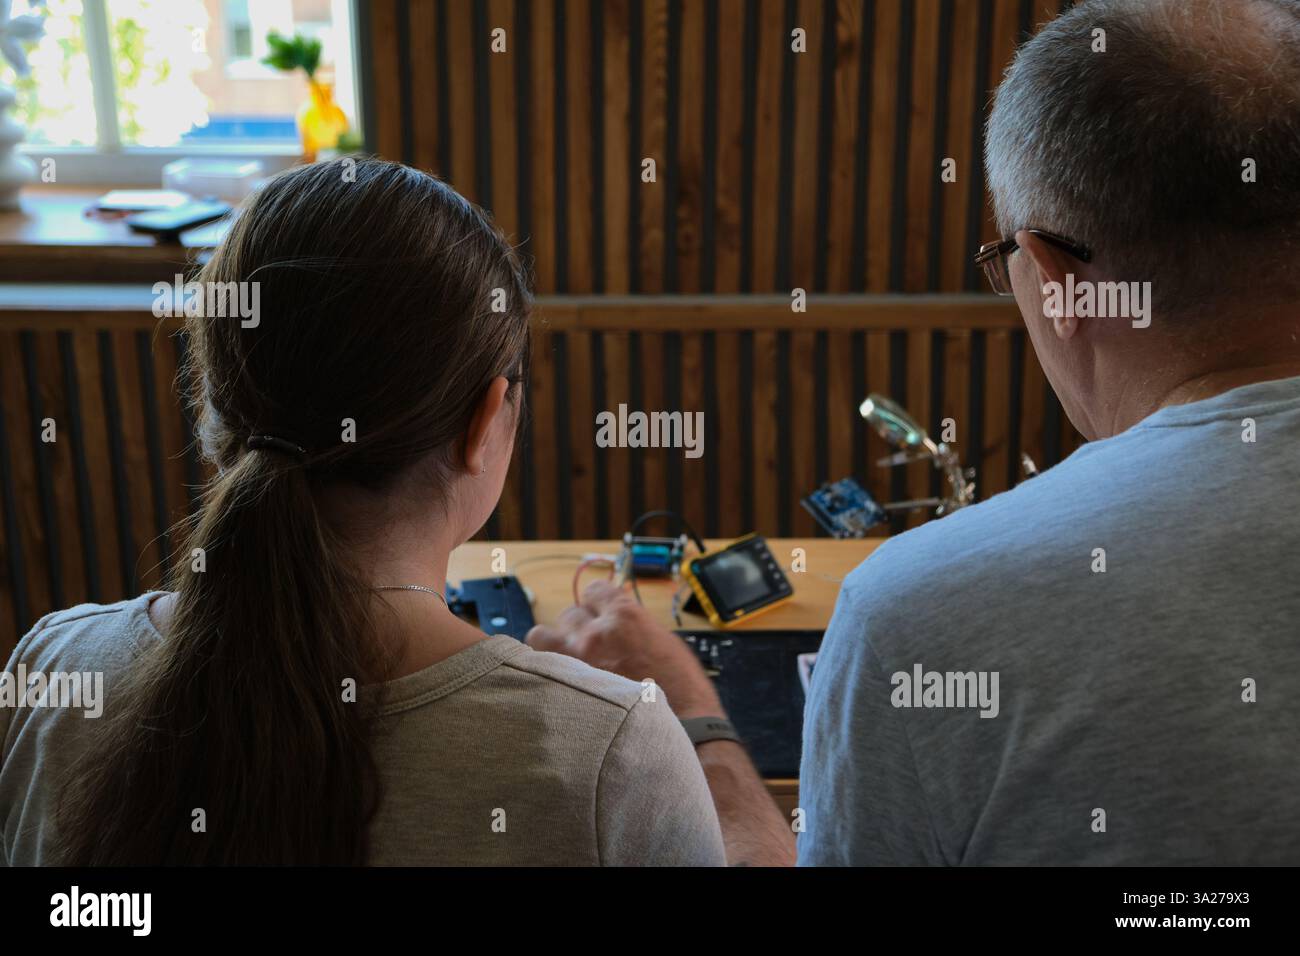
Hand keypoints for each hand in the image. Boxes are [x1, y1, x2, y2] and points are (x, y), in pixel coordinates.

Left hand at [527, 580, 724, 718]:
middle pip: (569, 614)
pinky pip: (536, 667)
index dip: (597, 604)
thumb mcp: (661, 640)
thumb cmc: (680, 687)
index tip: (600, 615)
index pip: (593, 590)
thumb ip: (630, 626)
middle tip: (590, 648)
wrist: (682, 728)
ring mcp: (575, 661)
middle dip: (578, 628)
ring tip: (566, 661)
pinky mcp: (562, 689)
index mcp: (625, 616)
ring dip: (552, 645)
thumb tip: (610, 622)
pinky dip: (542, 670)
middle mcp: (595, 633)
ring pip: (541, 635)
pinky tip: (556, 681)